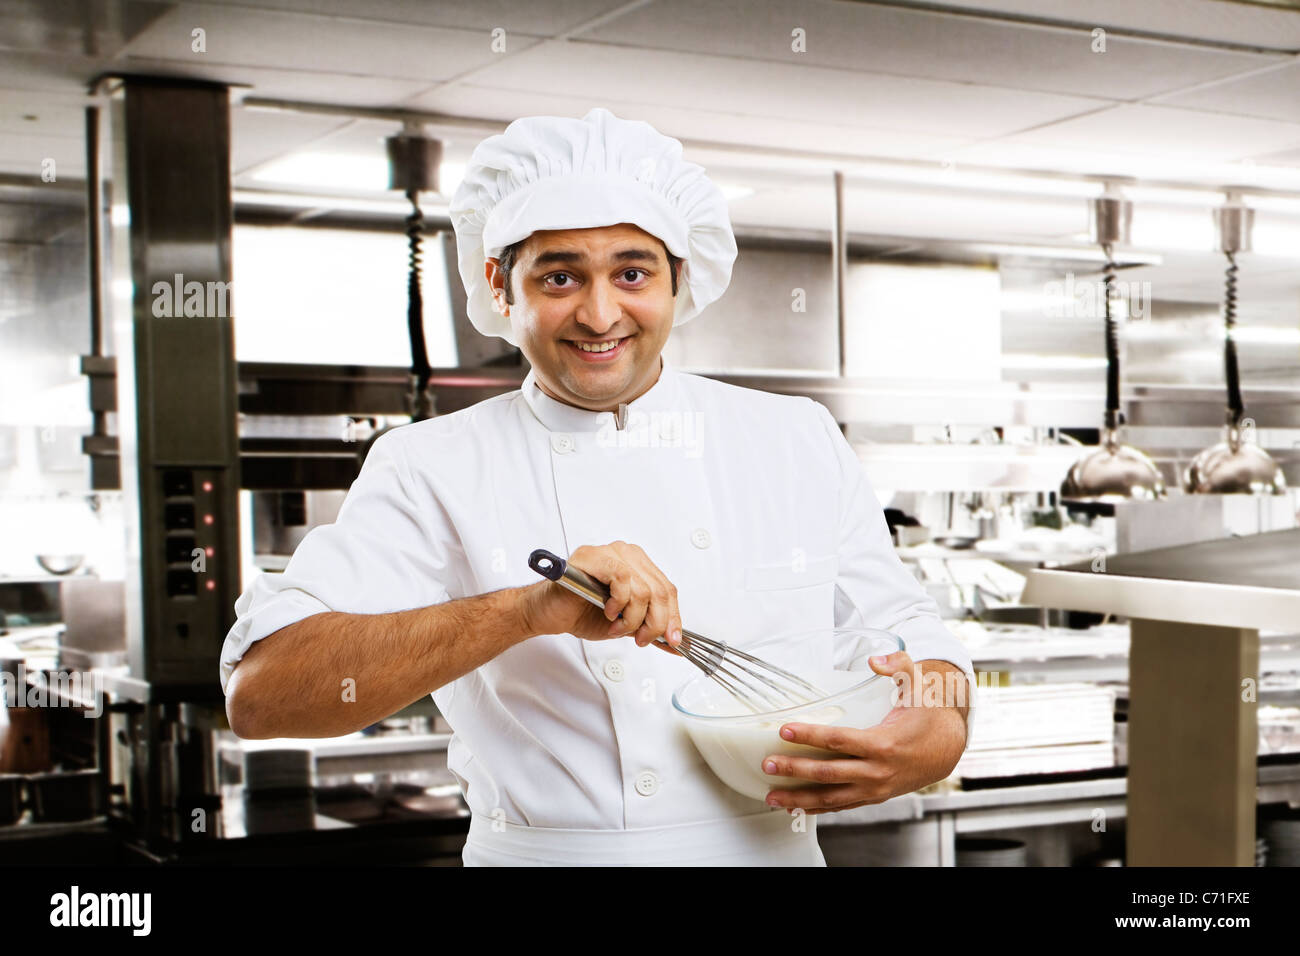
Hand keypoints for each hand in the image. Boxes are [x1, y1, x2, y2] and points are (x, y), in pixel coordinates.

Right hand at [518, 541, 682, 650]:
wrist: (549, 613)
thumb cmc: (581, 612)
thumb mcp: (625, 624)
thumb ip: (649, 627)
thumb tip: (674, 642)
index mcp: (638, 565)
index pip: (667, 589)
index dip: (673, 617)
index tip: (672, 640)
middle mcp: (626, 554)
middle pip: (660, 590)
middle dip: (654, 623)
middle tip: (641, 638)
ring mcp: (609, 552)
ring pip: (643, 588)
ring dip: (632, 617)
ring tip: (616, 626)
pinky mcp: (592, 557)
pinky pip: (621, 578)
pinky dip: (618, 602)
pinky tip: (607, 610)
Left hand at [760, 652, 969, 813]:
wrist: (946, 749)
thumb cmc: (927, 716)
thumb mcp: (918, 685)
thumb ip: (899, 666)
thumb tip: (874, 661)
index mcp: (884, 743)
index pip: (839, 740)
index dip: (810, 735)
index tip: (785, 730)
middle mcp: (877, 771)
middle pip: (829, 773)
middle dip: (795, 770)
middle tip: (768, 765)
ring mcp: (875, 789)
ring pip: (831, 798)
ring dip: (799, 798)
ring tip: (771, 795)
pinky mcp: (873, 797)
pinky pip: (841, 806)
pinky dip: (817, 808)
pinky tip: (795, 806)